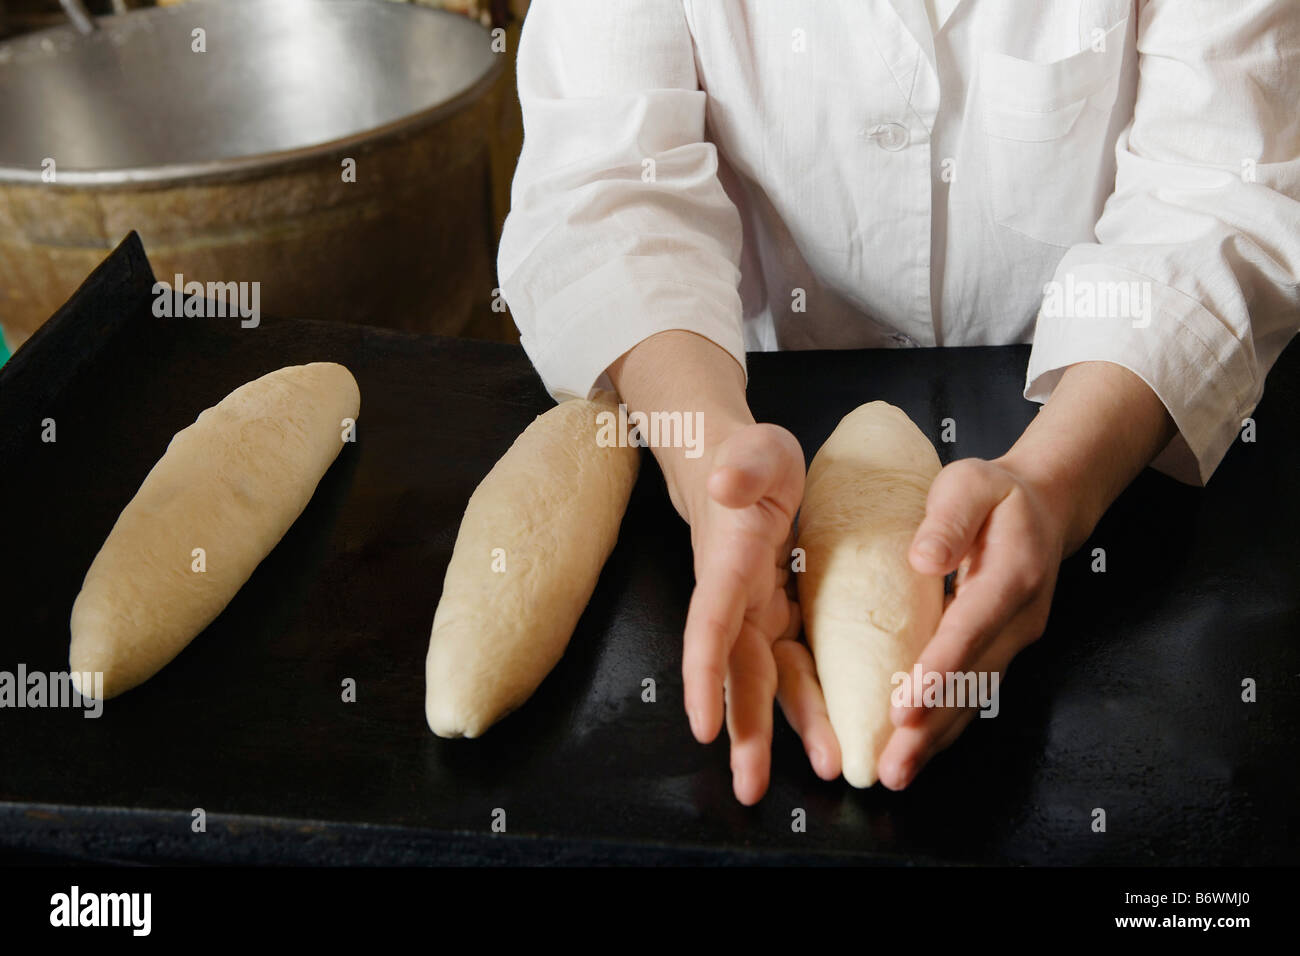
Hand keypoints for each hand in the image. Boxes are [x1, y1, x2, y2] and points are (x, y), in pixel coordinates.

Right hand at [681, 422, 841, 803]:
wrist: (734, 467)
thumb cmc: (747, 458)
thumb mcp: (754, 449)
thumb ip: (744, 465)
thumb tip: (726, 482)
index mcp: (728, 563)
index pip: (711, 622)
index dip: (704, 673)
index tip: (703, 726)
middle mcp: (735, 599)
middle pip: (736, 671)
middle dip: (744, 729)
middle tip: (751, 786)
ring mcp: (755, 613)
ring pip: (767, 680)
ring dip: (783, 729)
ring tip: (818, 768)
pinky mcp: (777, 616)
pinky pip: (795, 665)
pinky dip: (810, 701)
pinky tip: (832, 735)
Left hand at [877, 456, 1069, 789]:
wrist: (1045, 505)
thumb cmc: (997, 493)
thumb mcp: (972, 482)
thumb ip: (950, 518)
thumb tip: (923, 558)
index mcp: (1012, 575)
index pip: (971, 629)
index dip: (939, 671)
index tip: (906, 707)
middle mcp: (1020, 618)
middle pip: (973, 681)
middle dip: (931, 729)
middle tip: (893, 767)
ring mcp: (1015, 640)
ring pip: (974, 699)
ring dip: (937, 740)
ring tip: (897, 773)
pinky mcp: (1003, 650)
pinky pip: (973, 694)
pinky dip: (945, 726)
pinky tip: (917, 753)